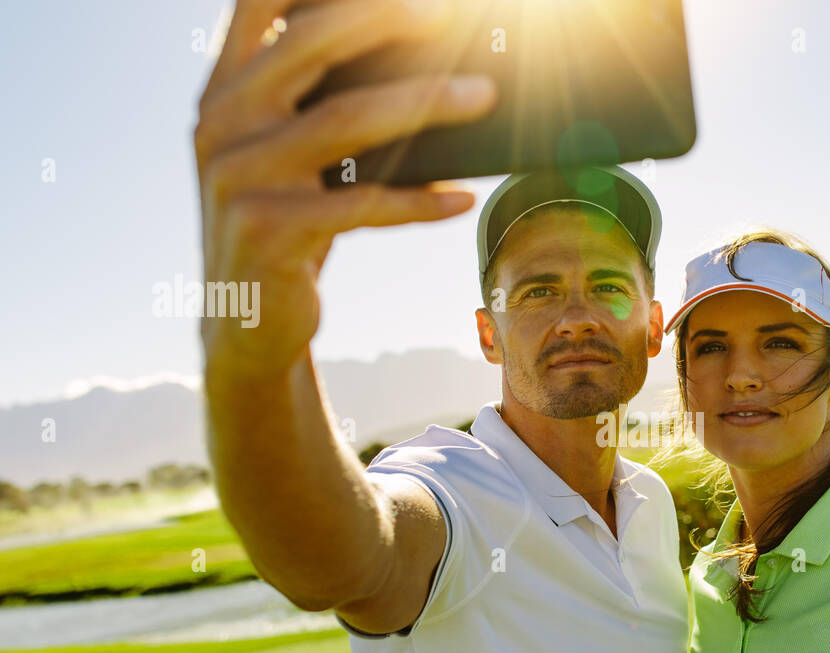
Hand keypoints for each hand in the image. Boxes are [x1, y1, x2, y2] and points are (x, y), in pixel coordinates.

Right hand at [194, 0, 497, 376]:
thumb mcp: (290, 159)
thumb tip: (426, 67)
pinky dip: (420, 201)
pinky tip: (463, 198)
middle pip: (311, 44)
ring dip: (426, 101)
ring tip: (484, 93)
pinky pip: (363, 205)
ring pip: (347, 119)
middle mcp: (220, 121)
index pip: (257, 3)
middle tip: (450, 16)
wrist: (245, 320)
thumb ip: (319, 107)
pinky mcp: (268, 229)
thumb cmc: (288, 224)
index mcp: (222, 90)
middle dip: (386, 18)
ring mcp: (238, 175)